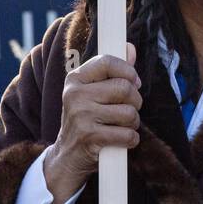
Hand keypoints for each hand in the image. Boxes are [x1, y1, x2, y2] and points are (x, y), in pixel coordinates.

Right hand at [43, 43, 141, 203]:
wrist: (67, 156)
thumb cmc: (85, 119)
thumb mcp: (92, 93)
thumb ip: (111, 71)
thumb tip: (129, 48)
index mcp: (75, 79)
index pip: (107, 62)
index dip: (128, 71)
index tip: (134, 81)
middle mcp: (74, 95)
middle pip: (124, 88)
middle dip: (135, 101)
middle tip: (129, 109)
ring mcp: (81, 116)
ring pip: (129, 112)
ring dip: (133, 123)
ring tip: (123, 126)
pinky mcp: (89, 137)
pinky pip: (127, 134)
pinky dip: (131, 140)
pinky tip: (122, 140)